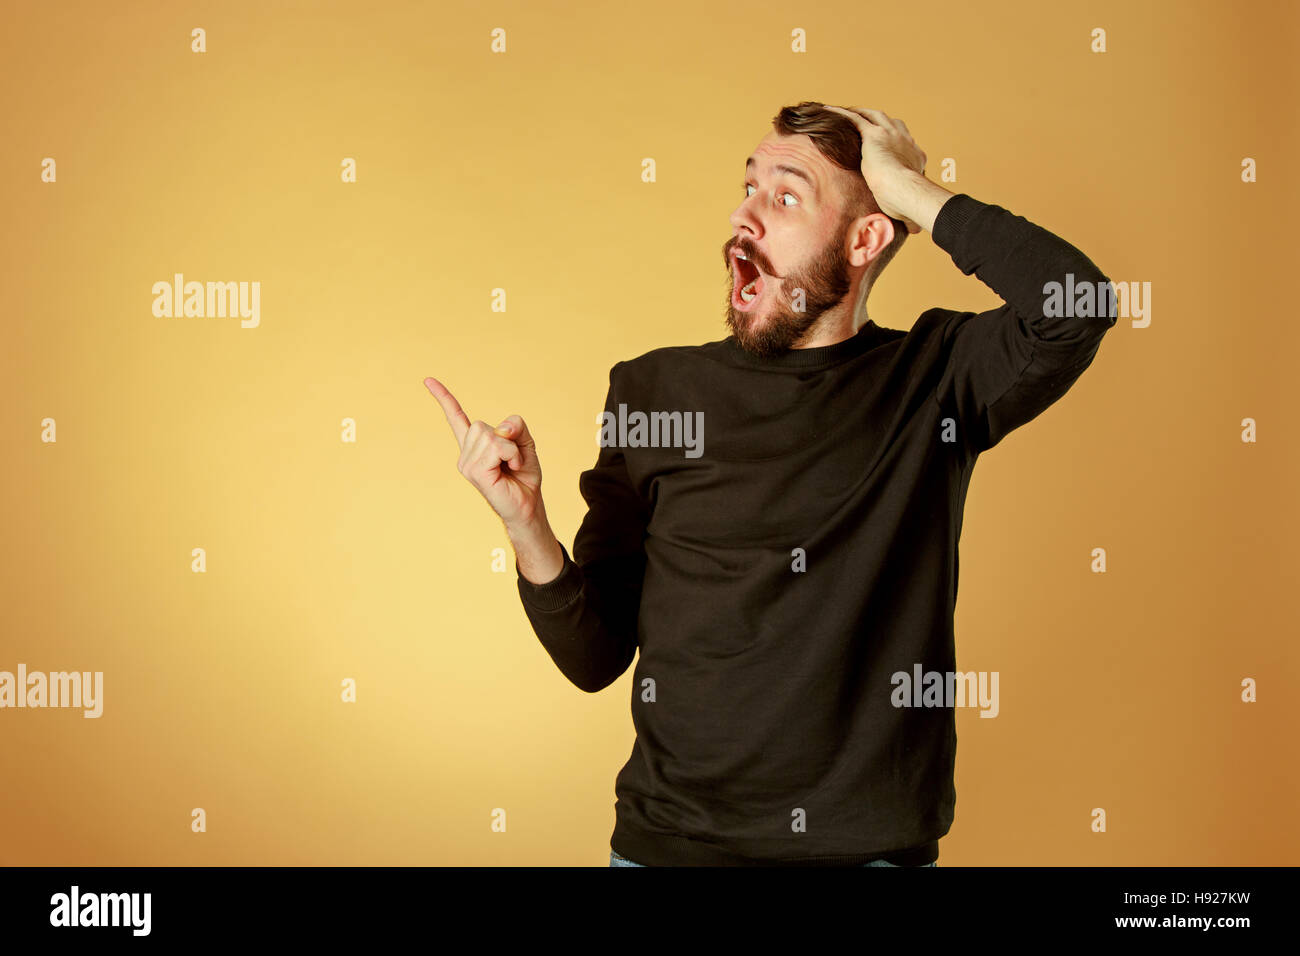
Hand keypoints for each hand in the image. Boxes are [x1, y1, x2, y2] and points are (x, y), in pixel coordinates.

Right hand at [424, 377, 543, 532]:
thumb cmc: (524, 475)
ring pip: (491, 436)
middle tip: (512, 459)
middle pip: (482, 425)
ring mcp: (467, 464)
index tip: (428, 380)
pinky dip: (512, 455)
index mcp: (474, 445)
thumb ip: (516, 426)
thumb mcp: (525, 442)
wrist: (528, 503)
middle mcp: (466, 454)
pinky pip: (498, 447)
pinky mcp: (475, 472)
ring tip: (512, 465)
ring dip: (511, 448)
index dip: (443, 398)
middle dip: (506, 438)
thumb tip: (502, 428)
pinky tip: (512, 469)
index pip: (456, 418)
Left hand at [823, 106, 927, 234]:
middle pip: (890, 123)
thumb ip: (911, 216)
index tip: (886, 145)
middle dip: (877, 121)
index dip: (895, 142)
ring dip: (858, 112)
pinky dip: (841, 114)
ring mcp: (890, 134)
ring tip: (844, 112)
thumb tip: (916, 230)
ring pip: (872, 115)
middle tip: (863, 122)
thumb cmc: (911, 204)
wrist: (908, 192)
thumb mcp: (910, 207)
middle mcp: (905, 140)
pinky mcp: (874, 134)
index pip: (904, 144)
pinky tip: (828, 111)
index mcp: (915, 155)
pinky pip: (854, 119)